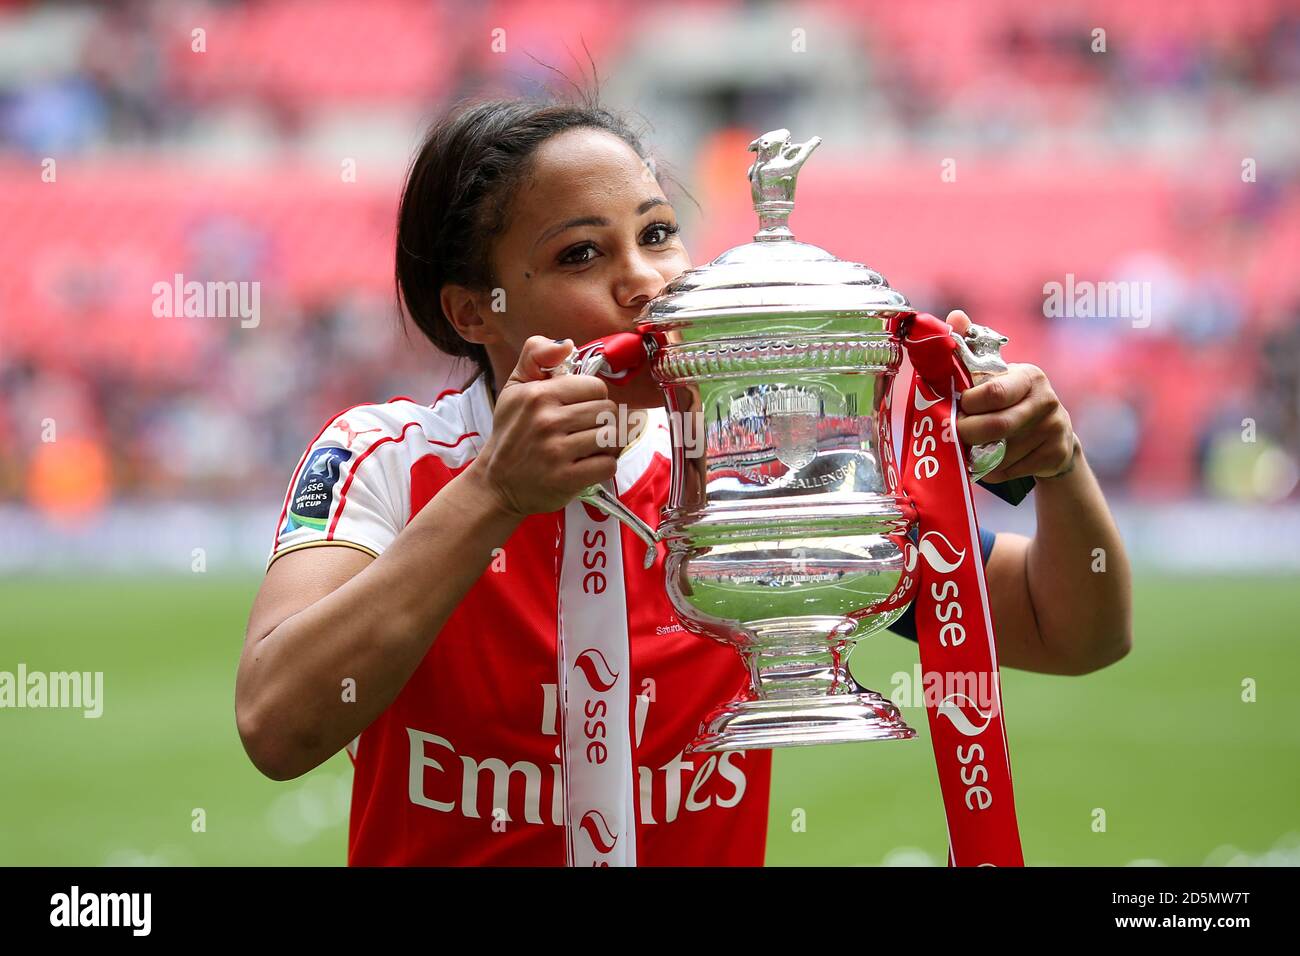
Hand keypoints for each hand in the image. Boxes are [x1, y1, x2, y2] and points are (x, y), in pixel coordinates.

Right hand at [472, 336, 620, 516]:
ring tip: (589, 446)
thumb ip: (536, 354)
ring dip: (607, 444)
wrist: (497, 482)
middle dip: (602, 421)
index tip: (579, 407)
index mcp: (538, 394)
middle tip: (584, 429)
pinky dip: (604, 465)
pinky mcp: (566, 479)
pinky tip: (588, 464)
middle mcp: (547, 421)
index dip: (593, 397)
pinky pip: (608, 465)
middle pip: (608, 411)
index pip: (595, 387)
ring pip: (612, 437)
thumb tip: (568, 344)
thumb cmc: (511, 432)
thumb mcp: (515, 386)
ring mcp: (556, 451)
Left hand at [946, 310, 1078, 481]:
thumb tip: (954, 315)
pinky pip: (1010, 470)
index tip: (958, 407)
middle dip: (968, 434)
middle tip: (954, 435)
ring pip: (1001, 453)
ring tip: (970, 449)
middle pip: (997, 426)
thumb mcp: (994, 373)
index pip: (993, 392)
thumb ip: (970, 345)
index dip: (968, 404)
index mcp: (1029, 377)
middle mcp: (1047, 400)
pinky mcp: (1056, 455)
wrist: (1054, 436)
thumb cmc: (1011, 400)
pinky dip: (992, 471)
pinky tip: (990, 462)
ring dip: (977, 456)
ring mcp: (1055, 429)